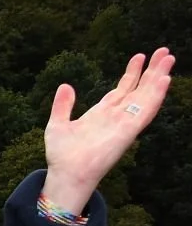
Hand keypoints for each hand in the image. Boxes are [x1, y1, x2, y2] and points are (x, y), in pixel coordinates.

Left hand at [42, 46, 173, 214]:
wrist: (66, 175)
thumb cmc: (61, 156)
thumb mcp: (57, 125)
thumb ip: (62, 106)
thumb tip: (65, 85)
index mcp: (102, 113)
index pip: (122, 89)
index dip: (132, 72)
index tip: (140, 56)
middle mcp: (116, 116)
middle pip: (139, 88)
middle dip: (152, 70)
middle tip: (164, 51)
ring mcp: (124, 123)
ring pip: (146, 95)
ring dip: (159, 78)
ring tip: (168, 58)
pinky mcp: (129, 131)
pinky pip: (146, 111)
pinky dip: (156, 96)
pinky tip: (164, 80)